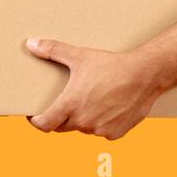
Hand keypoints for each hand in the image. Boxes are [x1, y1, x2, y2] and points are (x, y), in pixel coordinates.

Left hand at [24, 38, 163, 139]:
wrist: (144, 75)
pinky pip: (102, 131)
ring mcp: (99, 130)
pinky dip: (102, 123)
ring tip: (92, 100)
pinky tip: (109, 107)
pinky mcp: (115, 133)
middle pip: (62, 127)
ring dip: (83, 119)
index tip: (35, 115)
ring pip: (84, 128)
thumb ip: (53, 50)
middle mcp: (83, 122)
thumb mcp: (80, 56)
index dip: (36, 121)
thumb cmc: (112, 65)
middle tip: (66, 102)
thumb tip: (31, 43)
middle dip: (61, 117)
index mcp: (71, 105)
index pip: (44, 124)